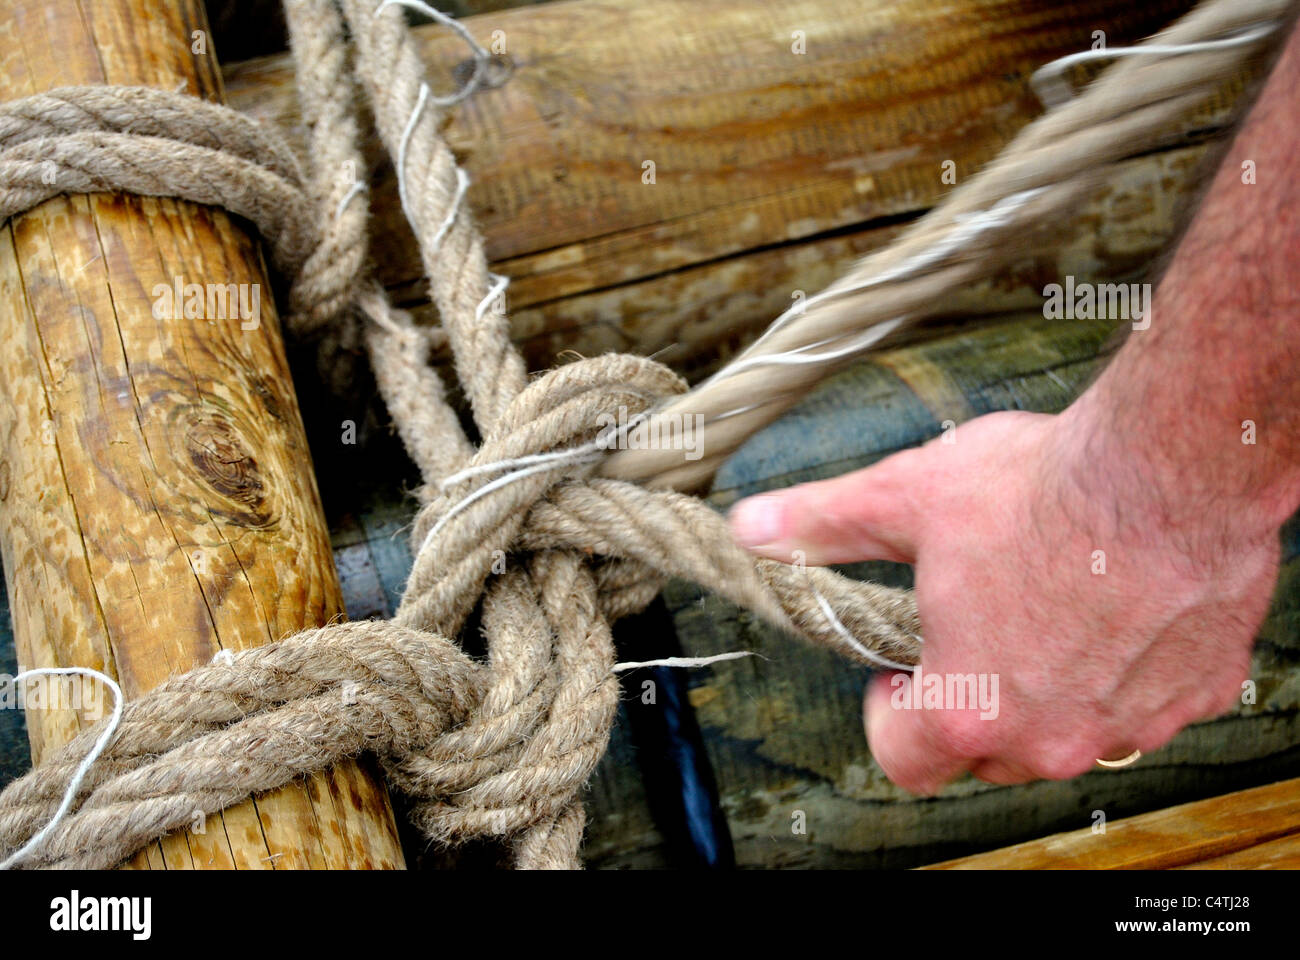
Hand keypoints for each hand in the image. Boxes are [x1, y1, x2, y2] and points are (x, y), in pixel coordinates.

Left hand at [727, 408, 1279, 793]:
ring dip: (1044, 692)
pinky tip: (1111, 606)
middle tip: (965, 628)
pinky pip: (1140, 703)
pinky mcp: (1193, 692)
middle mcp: (1051, 738)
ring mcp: (1128, 721)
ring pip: (1067, 734)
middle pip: (985, 752)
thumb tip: (752, 527)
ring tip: (1036, 609)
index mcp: (968, 707)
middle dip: (964, 702)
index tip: (894, 669)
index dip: (886, 716)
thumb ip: (824, 524)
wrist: (1170, 465)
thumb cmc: (1039, 487)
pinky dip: (1119, 671)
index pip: (903, 762)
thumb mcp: (906, 496)